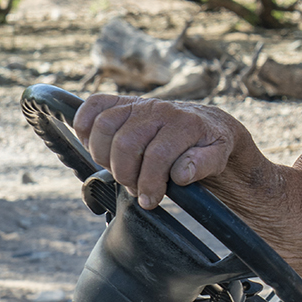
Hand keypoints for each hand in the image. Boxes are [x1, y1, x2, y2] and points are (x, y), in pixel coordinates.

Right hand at [74, 94, 243, 210]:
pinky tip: (93, 145)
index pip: (157, 155)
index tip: (149, 200)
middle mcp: (161, 109)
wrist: (206, 124)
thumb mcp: (217, 158)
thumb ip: (202, 165)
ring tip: (120, 170)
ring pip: (105, 126)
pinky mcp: (123, 102)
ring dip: (104, 156)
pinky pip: (94, 104)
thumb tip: (180, 174)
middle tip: (135, 187)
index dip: (149, 182)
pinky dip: (84, 124)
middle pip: (125, 143)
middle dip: (126, 174)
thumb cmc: (208, 146)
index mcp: (186, 123)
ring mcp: (140, 104)